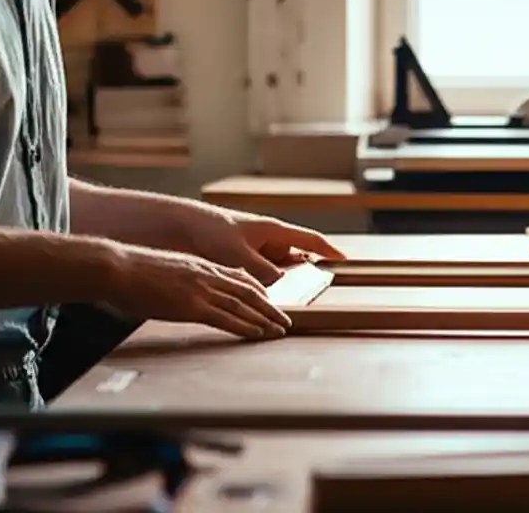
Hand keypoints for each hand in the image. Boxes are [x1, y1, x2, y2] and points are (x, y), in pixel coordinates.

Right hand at [101, 242, 291, 339]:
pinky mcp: (191, 306)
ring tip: (279, 330)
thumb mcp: (167, 270)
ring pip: (242, 306)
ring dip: (264, 319)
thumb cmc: (135, 272)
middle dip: (269, 307)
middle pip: (248, 292)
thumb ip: (183, 279)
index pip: (239, 277)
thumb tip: (183, 291)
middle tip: (285, 320)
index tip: (269, 301)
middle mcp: (207, 275)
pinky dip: (244, 327)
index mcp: (201, 266)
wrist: (119, 267)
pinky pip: (225, 318)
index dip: (258, 291)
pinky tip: (257, 334)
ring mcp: (200, 290)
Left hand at [181, 207, 345, 285]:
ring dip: (283, 286)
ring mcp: (258, 250)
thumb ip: (263, 273)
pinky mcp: (245, 260)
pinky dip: (267, 287)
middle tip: (310, 294)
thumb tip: (281, 287)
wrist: (183, 227)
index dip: (328, 250)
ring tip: (285, 301)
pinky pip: (264, 276)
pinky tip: (263, 299)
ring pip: (280, 272)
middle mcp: (270, 240)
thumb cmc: (212, 232)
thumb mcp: (239, 255)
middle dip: (304, 276)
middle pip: (297, 260)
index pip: (310, 240)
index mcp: (274, 231)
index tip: (344, 260)